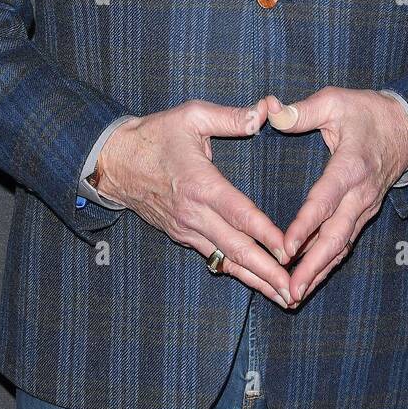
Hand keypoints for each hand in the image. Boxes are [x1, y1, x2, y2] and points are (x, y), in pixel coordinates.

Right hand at [95, 98, 294, 307]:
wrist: (113, 162)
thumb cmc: (155, 135)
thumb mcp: (191, 116)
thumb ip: (230, 117)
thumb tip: (266, 111)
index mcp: (200, 184)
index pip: (239, 214)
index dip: (266, 234)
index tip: (289, 251)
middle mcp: (194, 213)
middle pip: (236, 248)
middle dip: (267, 272)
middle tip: (294, 290)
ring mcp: (187, 229)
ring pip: (226, 260)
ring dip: (256, 280)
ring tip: (284, 297)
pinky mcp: (182, 236)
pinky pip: (214, 257)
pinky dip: (237, 271)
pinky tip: (257, 284)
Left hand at [264, 87, 407, 303]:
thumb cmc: (367, 112)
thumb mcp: (335, 102)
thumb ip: (302, 111)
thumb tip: (270, 111)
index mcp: (350, 166)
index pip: (325, 201)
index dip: (305, 225)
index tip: (286, 247)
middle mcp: (360, 194)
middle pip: (336, 237)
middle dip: (313, 266)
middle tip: (290, 289)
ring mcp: (364, 208)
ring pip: (341, 247)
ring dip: (319, 272)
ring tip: (294, 295)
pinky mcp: (364, 214)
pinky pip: (345, 243)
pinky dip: (328, 265)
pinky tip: (310, 281)